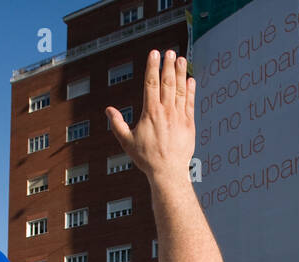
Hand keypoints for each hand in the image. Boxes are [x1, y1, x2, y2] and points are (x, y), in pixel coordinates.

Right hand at [106, 50, 193, 186]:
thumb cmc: (146, 158)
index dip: (152, 67)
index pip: (151, 84)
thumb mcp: (127, 142)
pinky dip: (190, 91)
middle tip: (169, 51)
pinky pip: (190, 103)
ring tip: (180, 59)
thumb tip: (108, 110)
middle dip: (167, 65)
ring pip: (179, 90)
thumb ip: (117, 124)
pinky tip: (190, 80)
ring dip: (180, 73)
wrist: (168, 172)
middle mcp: (166, 112)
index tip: (154, 53)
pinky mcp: (189, 125)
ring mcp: (179, 117)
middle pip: (167, 83)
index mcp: (150, 113)